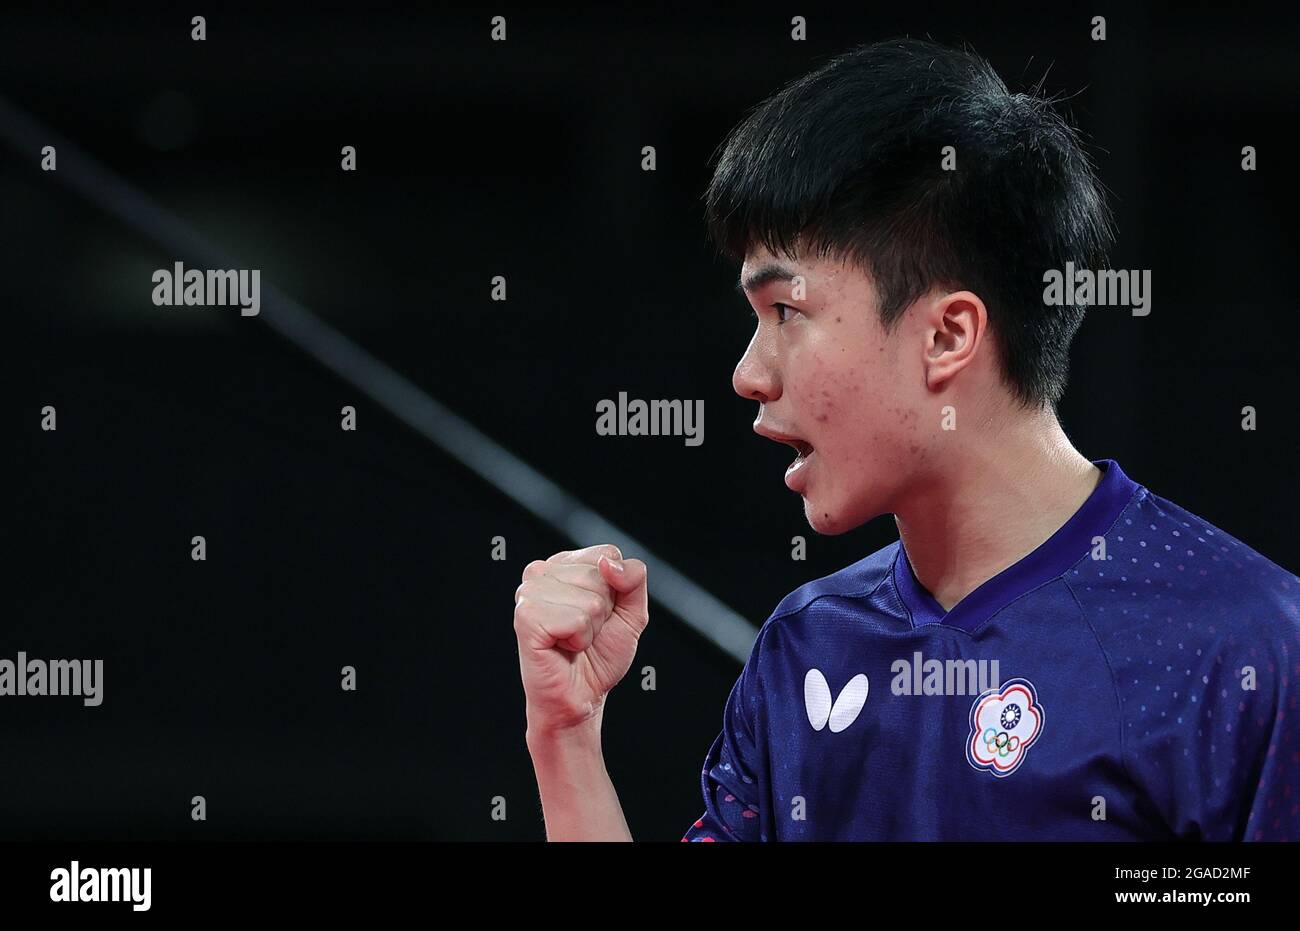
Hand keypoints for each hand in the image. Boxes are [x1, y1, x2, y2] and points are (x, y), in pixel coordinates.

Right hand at [514, 544, 649, 735]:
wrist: (582, 696)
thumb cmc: (600, 655)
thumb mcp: (632, 612)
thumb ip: (633, 579)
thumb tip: (609, 564)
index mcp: (563, 564)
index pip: (608, 555)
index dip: (616, 592)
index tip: (598, 615)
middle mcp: (541, 573)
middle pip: (599, 576)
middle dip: (603, 612)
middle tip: (584, 632)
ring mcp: (529, 593)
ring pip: (589, 600)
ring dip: (590, 629)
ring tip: (573, 641)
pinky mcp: (526, 617)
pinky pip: (575, 620)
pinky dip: (578, 639)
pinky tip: (562, 647)